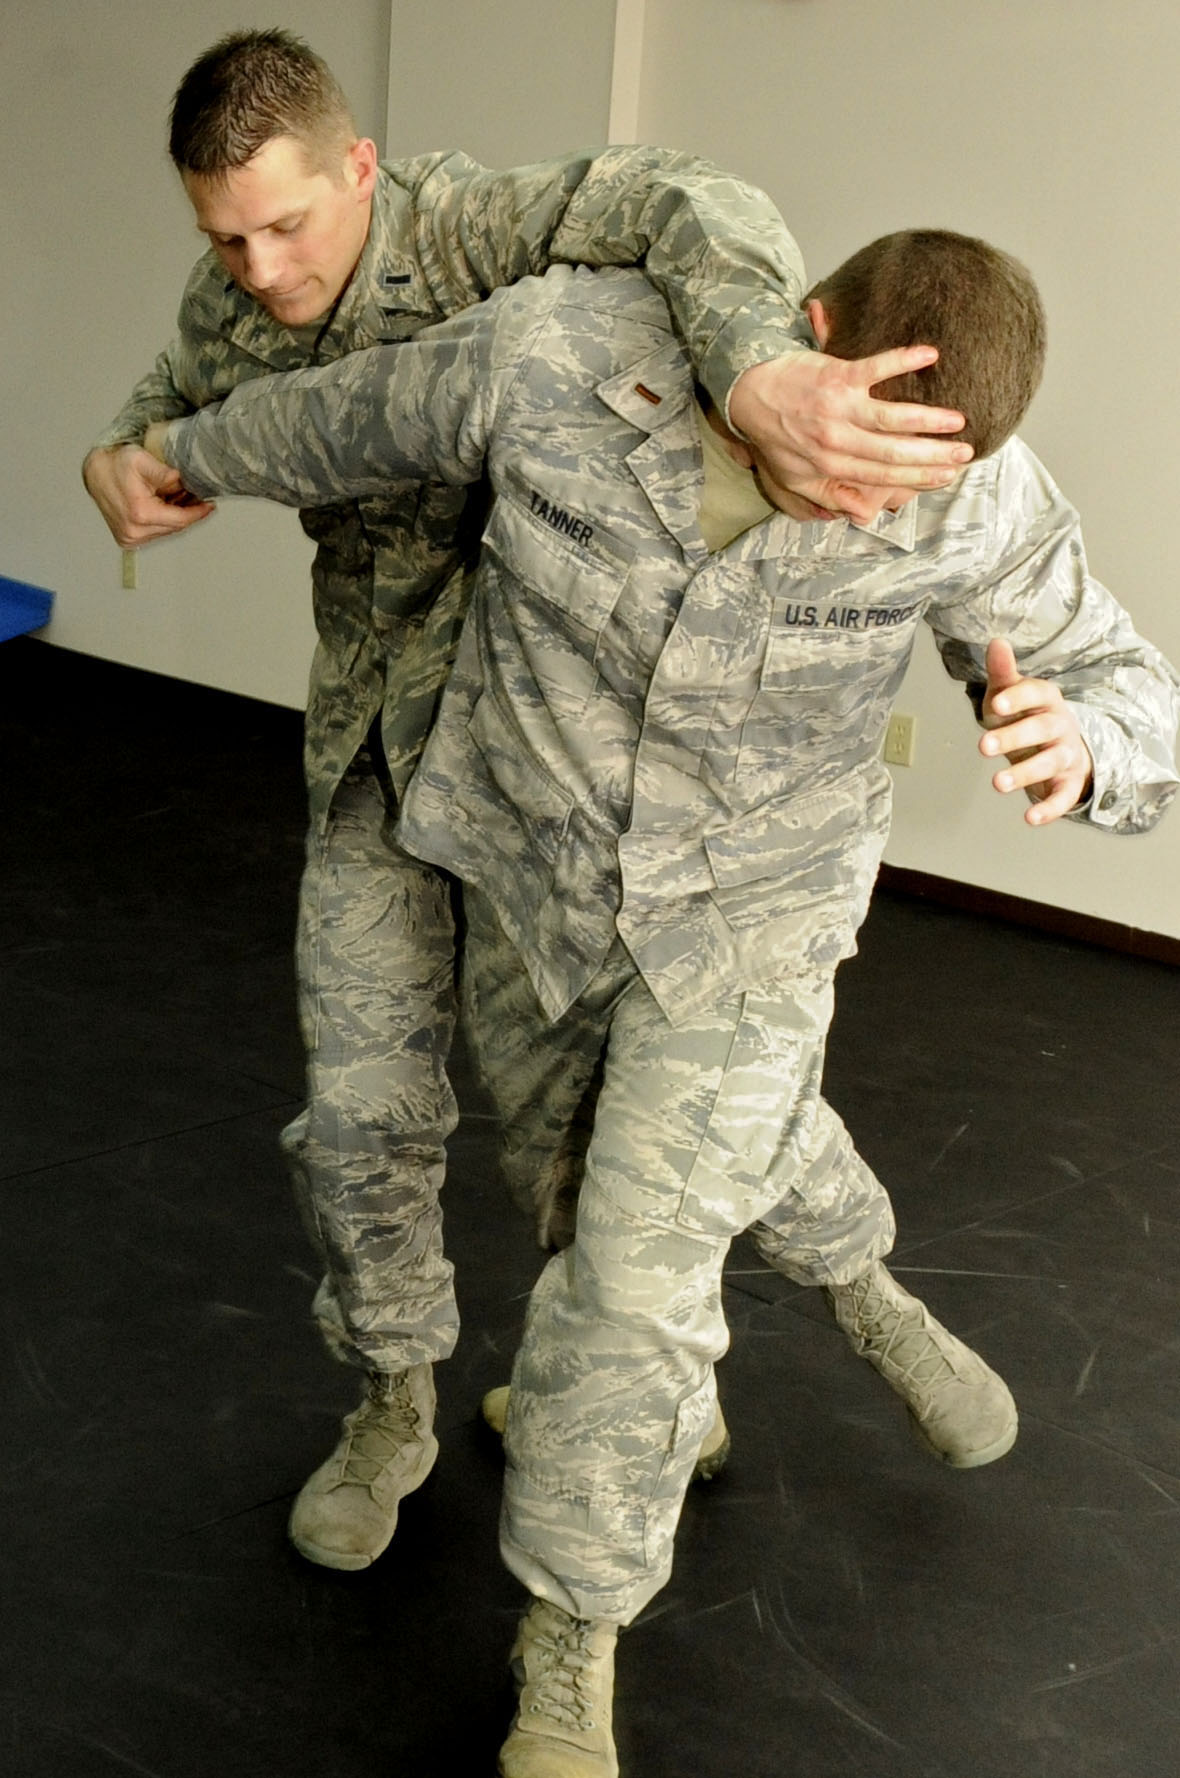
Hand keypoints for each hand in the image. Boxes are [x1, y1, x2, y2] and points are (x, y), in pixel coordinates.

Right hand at [82, 444, 214, 547]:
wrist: (95, 473)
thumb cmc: (116, 464)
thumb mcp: (141, 459)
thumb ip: (164, 472)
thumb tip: (182, 481)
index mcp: (140, 514)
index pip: (180, 520)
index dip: (198, 513)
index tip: (210, 506)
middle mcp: (134, 531)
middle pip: (175, 527)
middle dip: (189, 513)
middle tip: (197, 497)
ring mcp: (129, 537)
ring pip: (166, 531)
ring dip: (176, 517)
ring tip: (181, 498)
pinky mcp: (127, 539)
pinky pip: (155, 532)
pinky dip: (164, 521)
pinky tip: (165, 506)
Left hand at [729, 347, 972, 496]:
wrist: (749, 394)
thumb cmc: (776, 438)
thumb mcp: (797, 480)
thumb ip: (831, 496)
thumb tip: (864, 514)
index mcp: (832, 466)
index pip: (883, 476)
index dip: (918, 477)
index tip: (947, 477)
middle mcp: (837, 440)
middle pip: (893, 452)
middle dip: (933, 455)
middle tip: (965, 454)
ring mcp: (838, 407)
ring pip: (891, 418)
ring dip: (928, 419)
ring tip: (957, 421)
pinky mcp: (836, 375)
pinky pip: (875, 367)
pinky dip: (902, 360)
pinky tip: (931, 355)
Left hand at [979, 637, 1092, 824]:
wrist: (1064, 748)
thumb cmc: (1029, 718)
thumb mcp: (1013, 694)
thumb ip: (1004, 673)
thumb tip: (995, 641)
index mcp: (1047, 699)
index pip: (1036, 693)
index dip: (1017, 699)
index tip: (994, 706)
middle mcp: (1061, 725)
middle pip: (1042, 729)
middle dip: (1014, 737)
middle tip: (982, 746)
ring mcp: (1067, 755)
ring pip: (1051, 763)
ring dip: (1025, 773)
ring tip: (997, 784)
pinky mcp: (1069, 783)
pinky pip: (1064, 797)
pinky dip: (1049, 809)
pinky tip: (1030, 818)